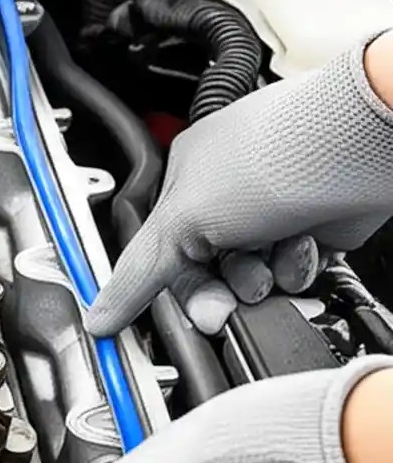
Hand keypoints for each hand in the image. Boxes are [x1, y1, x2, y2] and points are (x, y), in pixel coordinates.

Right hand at [86, 32, 392, 335]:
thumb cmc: (277, 154)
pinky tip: (302, 250)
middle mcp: (228, 195)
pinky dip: (298, 269)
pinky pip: (294, 272)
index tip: (182, 317)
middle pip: (207, 272)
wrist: (363, 145)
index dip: (170, 290)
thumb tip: (97, 315)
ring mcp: (273, 211)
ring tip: (272, 263)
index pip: (161, 254)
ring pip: (253, 276)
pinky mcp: (315, 228)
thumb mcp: (184, 222)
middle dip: (220, 290)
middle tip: (226, 305)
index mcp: (185, 181)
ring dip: (262, 280)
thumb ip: (139, 275)